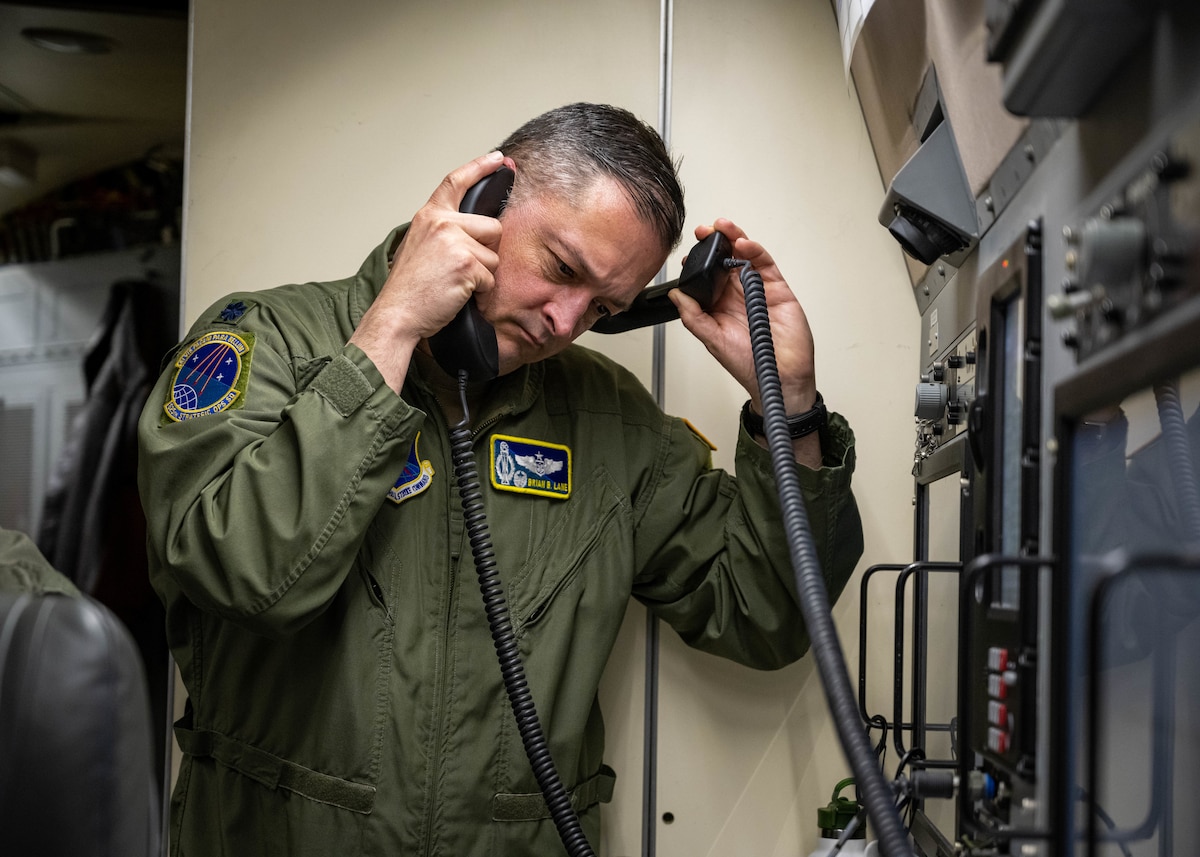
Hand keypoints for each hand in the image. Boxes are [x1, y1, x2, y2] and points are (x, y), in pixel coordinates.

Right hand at [350, 151, 507, 391]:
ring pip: (493, 256)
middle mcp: (442, 223)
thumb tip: (472, 230)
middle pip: (492, 227)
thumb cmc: (409, 288)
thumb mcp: (418, 245)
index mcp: (429, 216)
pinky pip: (491, 278)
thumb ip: (442, 231)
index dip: (480, 167)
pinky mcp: (467, 264)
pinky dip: (480, 292)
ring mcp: (455, 242)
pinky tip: (459, 295)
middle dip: (487, 251)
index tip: (498, 159)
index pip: (456, 182)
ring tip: (457, 283)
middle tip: (464, 269)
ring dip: (482, 275)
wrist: (398, 314)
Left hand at [669, 218, 816, 413]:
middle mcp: (737, 293)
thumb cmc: (748, 363)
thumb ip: (694, 317)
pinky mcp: (777, 288)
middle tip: (703, 230)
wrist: (780, 377)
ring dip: (734, 238)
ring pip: (745, 255)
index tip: (686, 251)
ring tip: (722, 227)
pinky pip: (765, 264)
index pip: (706, 275)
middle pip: (725, 259)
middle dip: (714, 242)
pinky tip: (743, 244)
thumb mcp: (713, 340)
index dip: (697, 261)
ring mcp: (757, 288)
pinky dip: (755, 251)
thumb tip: (675, 295)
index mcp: (719, 304)